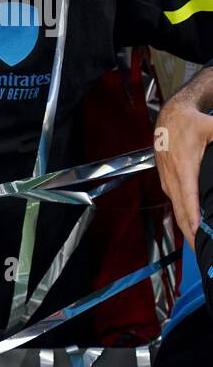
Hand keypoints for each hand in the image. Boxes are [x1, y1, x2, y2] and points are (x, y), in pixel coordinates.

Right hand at [156, 76, 212, 246]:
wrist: (170, 116)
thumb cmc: (192, 122)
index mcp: (183, 166)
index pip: (188, 196)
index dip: (192, 215)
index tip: (197, 231)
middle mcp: (172, 176)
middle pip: (179, 210)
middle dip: (189, 232)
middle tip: (200, 250)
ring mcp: (168, 179)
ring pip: (176, 209)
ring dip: (185, 228)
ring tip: (196, 243)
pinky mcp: (167, 180)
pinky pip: (174, 203)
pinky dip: (182, 217)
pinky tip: (190, 226)